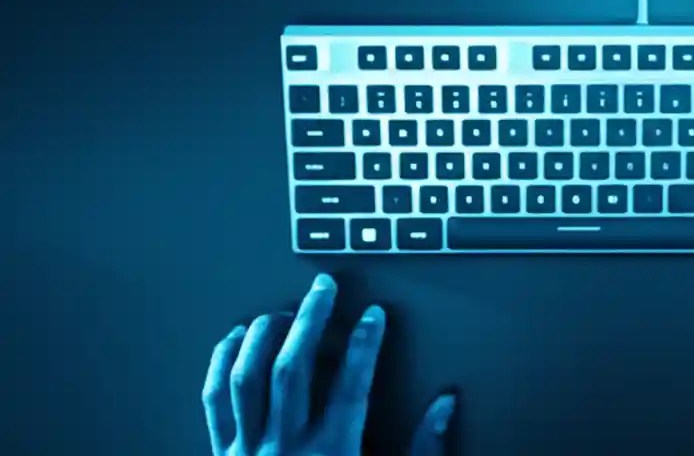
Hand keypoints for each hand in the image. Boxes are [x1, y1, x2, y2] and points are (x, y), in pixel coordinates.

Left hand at [202, 273, 456, 455]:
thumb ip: (422, 452)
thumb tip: (445, 404)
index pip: (350, 386)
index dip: (364, 345)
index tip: (374, 315)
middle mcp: (284, 451)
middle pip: (292, 369)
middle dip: (309, 320)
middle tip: (324, 287)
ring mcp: (247, 454)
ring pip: (246, 379)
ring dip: (263, 336)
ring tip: (282, 310)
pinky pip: (214, 401)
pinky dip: (223, 363)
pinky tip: (236, 340)